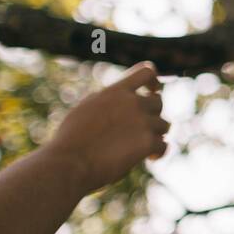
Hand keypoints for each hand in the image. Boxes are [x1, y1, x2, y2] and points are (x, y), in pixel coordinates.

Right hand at [45, 61, 169, 192]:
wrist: (69, 162)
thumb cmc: (71, 140)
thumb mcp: (86, 108)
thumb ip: (107, 101)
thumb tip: (119, 99)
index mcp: (116, 91)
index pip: (146, 71)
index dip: (154, 80)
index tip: (153, 90)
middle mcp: (132, 102)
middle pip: (158, 102)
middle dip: (152, 115)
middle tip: (141, 130)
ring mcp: (142, 122)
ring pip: (164, 125)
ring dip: (156, 135)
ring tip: (143, 147)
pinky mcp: (147, 143)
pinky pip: (164, 146)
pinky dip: (159, 152)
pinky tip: (150, 158)